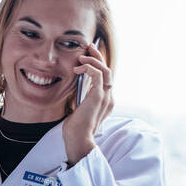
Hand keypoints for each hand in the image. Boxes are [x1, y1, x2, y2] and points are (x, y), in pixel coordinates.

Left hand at [62, 41, 114, 167]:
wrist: (78, 139)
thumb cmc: (76, 128)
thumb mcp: (80, 109)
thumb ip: (82, 98)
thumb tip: (76, 88)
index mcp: (106, 100)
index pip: (106, 76)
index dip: (98, 63)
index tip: (88, 55)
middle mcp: (109, 97)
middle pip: (108, 69)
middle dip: (98, 56)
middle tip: (89, 46)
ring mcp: (106, 96)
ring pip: (105, 69)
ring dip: (93, 60)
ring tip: (81, 56)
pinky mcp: (99, 96)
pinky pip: (98, 74)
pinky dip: (88, 68)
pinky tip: (77, 69)